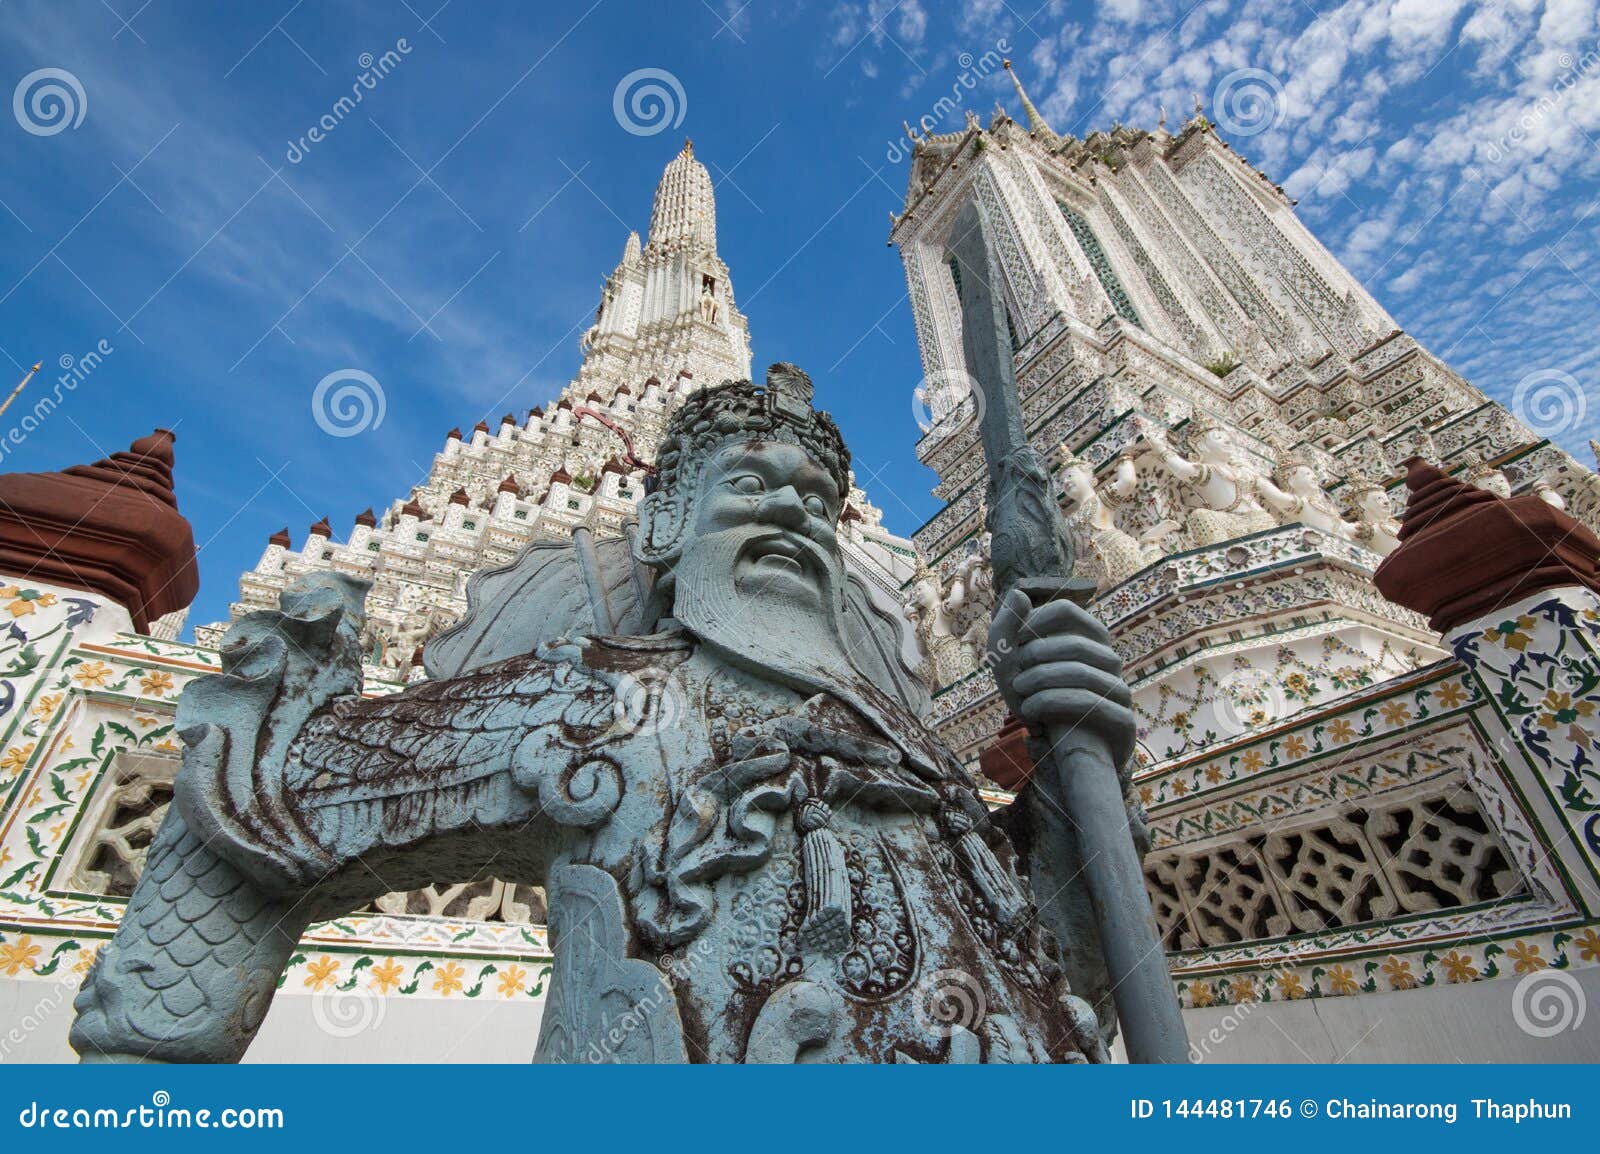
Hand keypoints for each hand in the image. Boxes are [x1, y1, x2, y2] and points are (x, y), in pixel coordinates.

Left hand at [986, 589, 1134, 769]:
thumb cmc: (1037, 700)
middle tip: (1014, 679)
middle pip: (1071, 644)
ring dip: (1041, 683)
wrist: (1061, 755)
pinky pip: (1091, 704)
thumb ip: (1006, 630)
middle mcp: (1109, 660)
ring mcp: (1120, 690)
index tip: (1015, 645)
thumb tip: (1017, 593)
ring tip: (1019, 696)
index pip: (1065, 609)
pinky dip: (1052, 704)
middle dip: (1034, 660)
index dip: (1034, 623)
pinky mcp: (1122, 721)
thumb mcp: (1012, 668)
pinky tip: (1031, 714)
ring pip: (1082, 673)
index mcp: (1088, 638)